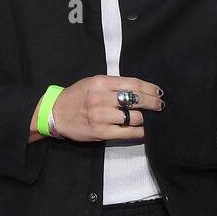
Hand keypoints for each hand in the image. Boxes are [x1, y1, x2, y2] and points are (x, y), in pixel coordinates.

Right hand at [45, 75, 164, 141]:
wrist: (56, 113)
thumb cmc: (77, 96)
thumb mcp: (93, 82)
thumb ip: (114, 84)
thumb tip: (139, 90)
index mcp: (102, 83)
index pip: (133, 84)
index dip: (149, 89)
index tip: (158, 92)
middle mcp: (102, 98)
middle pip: (137, 100)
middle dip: (153, 103)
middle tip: (160, 106)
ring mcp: (102, 116)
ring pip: (135, 117)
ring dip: (147, 118)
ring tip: (152, 118)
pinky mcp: (101, 132)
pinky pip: (127, 133)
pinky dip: (140, 132)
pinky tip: (145, 130)